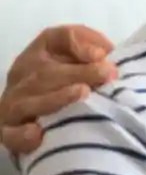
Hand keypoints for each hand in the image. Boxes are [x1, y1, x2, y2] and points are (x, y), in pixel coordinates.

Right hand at [1, 25, 116, 153]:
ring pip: (28, 102)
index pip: (56, 38)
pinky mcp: (7, 130)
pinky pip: (10, 134)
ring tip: (82, 93)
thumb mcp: (80, 59)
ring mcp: (13, 103)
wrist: (32, 112)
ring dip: (57, 98)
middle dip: (79, 73)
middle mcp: (23, 75)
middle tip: (107, 75)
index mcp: (40, 52)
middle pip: (46, 72)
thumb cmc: (68, 80)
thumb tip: (103, 54)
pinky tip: (37, 134)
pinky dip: (22, 135)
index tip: (102, 55)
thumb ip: (93, 49)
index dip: (78, 43)